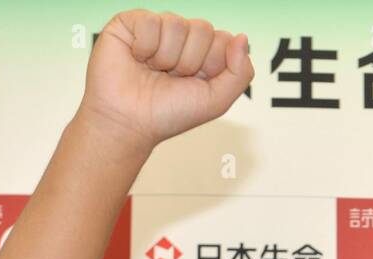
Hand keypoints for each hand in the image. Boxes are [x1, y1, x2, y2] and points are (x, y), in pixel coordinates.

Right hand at [76, 9, 253, 152]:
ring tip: (154, 70)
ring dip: (167, 57)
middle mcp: (182, 38)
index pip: (224, 39)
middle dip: (190, 61)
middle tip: (172, 78)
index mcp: (204, 53)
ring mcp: (157, 27)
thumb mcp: (216, 100)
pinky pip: (151, 21)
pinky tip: (137, 58)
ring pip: (177, 24)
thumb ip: (240, 73)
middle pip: (203, 29)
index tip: (195, 83)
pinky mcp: (130, 22)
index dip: (212, 64)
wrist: (129, 122)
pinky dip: (146, 47)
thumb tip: (242, 37)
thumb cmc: (170, 113)